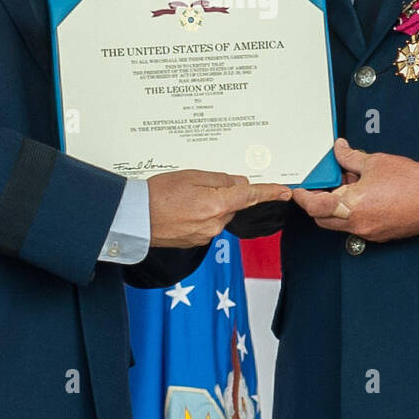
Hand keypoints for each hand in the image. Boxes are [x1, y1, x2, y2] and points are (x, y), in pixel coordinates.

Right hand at [147, 170, 291, 247]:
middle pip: (232, 204)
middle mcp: (215, 224)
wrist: (134, 218)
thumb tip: (237, 184)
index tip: (285, 191)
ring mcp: (206, 235)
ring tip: (182, 198)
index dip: (270, 192)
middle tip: (196, 186)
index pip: (251, 196)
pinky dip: (199, 215)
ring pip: (219, 214)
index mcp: (217, 205)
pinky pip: (207, 224)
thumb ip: (219, 180)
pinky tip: (180, 209)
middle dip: (222, 194)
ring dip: (209, 205)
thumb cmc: (158, 194)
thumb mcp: (191, 176)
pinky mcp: (197, 241)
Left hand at [292, 138, 418, 242]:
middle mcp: (357, 223)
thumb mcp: (374, 162)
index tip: (299, 189)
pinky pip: (356, 226)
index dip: (303, 197)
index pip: (314, 206)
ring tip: (350, 185)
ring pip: (339, 223)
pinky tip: (363, 196)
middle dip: (317, 203)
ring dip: (336, 207)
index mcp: (351, 205)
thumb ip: (350, 157)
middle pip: (322, 219)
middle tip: (324, 184)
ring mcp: (368, 232)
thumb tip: (339, 150)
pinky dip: (352, 213)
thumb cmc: (410, 181)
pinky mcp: (379, 235)